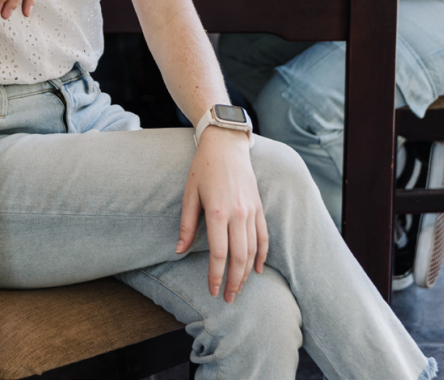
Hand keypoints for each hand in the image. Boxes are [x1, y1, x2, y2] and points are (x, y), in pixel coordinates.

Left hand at [177, 127, 267, 300]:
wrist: (226, 144)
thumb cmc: (203, 167)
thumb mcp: (189, 193)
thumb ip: (187, 224)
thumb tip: (179, 250)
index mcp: (218, 211)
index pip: (219, 253)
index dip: (215, 275)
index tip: (211, 290)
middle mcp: (238, 214)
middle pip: (239, 257)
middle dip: (233, 282)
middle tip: (227, 298)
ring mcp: (251, 211)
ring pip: (253, 250)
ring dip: (247, 273)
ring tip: (239, 288)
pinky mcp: (259, 206)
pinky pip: (263, 236)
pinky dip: (262, 255)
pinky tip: (257, 269)